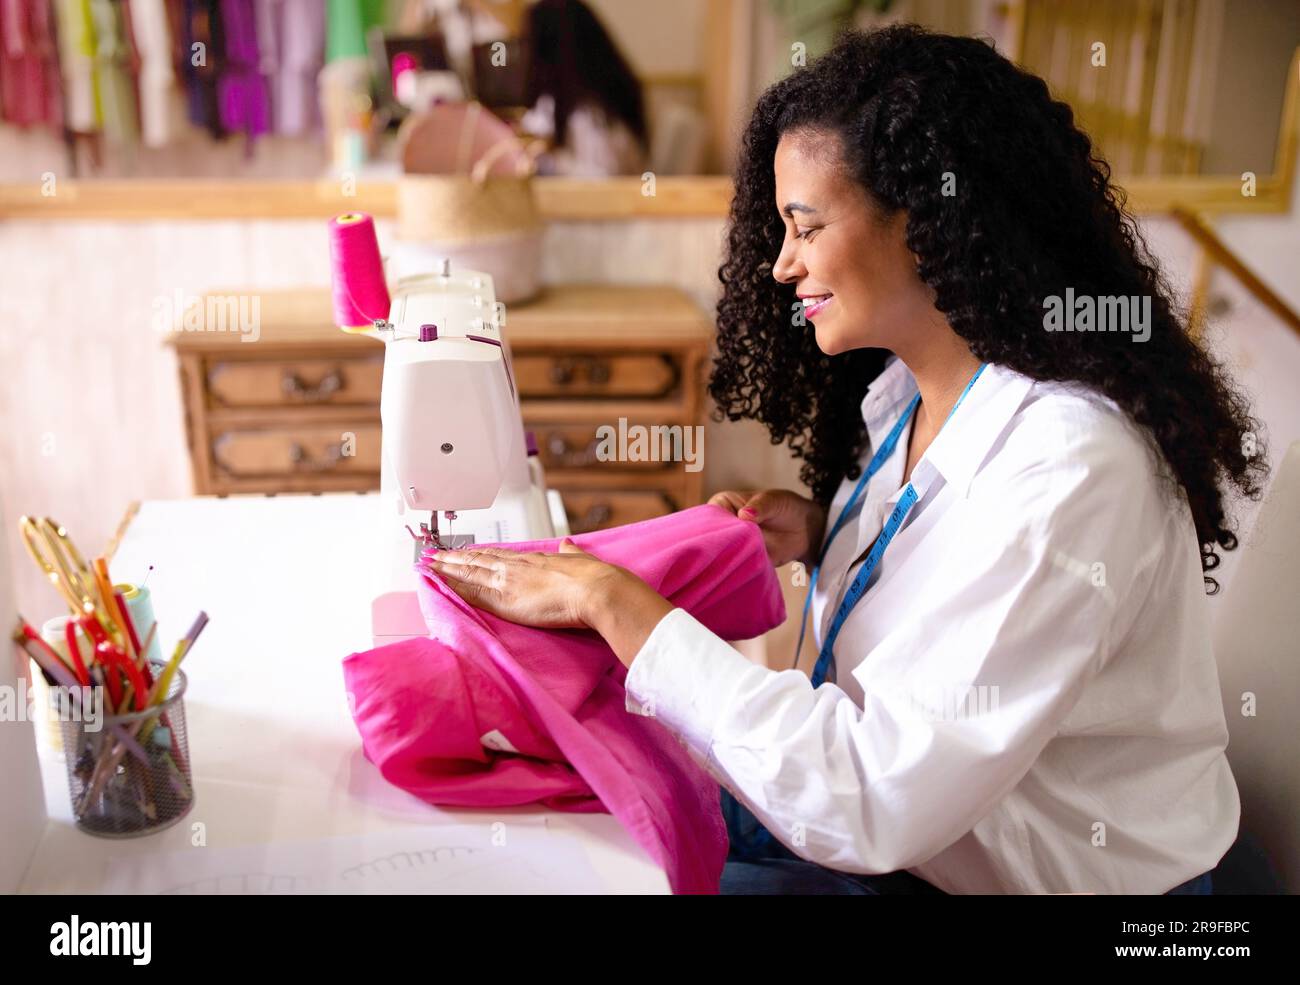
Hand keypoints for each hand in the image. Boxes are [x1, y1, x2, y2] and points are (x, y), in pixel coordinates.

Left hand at [422, 539, 628, 628]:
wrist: (596, 590)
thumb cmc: (594, 578)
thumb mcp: (580, 559)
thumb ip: (569, 553)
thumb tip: (567, 545)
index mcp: (534, 559)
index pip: (498, 554)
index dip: (479, 552)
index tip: (465, 550)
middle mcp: (517, 567)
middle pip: (477, 560)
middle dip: (453, 558)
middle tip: (434, 554)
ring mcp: (508, 581)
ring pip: (469, 572)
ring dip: (446, 569)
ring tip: (429, 565)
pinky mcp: (504, 599)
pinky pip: (471, 592)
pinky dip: (453, 586)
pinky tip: (440, 583)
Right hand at [708, 489, 826, 566]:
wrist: (805, 529)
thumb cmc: (786, 507)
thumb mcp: (774, 501)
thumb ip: (760, 506)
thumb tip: (745, 514)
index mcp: (723, 505)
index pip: (710, 516)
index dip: (714, 525)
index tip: (725, 533)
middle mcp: (723, 526)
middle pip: (713, 538)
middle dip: (720, 545)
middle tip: (734, 549)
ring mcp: (732, 544)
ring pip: (723, 554)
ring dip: (730, 560)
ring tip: (743, 560)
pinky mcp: (742, 561)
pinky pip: (736, 567)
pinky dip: (740, 570)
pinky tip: (746, 570)